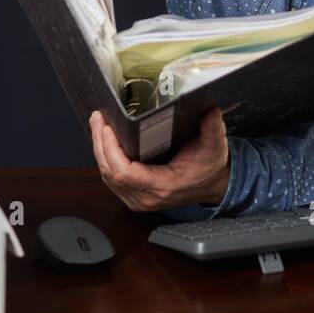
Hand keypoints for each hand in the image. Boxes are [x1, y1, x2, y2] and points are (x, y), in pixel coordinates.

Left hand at [89, 109, 230, 211]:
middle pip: (110, 173)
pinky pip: (112, 180)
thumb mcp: (215, 146)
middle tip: (98, 119)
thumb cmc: (210, 166)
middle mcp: (147, 197)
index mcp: (163, 185)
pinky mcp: (134, 197)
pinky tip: (103, 141)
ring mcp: (139, 200)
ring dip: (99, 151)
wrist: (213, 185)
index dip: (111, 150)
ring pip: (107, 177)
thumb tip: (211, 112)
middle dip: (100, 144)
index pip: (125, 173)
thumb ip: (213, 129)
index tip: (108, 128)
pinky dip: (105, 159)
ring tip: (98, 125)